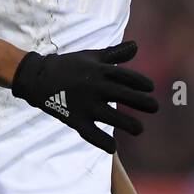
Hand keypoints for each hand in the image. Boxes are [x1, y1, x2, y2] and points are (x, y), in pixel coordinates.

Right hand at [10, 40, 158, 152]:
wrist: (38, 77)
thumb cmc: (69, 66)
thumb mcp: (91, 56)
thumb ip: (115, 54)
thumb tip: (136, 46)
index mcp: (99, 70)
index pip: (126, 76)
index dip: (141, 83)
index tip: (151, 88)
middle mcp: (94, 87)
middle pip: (123, 95)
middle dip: (142, 102)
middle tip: (155, 108)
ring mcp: (84, 104)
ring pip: (111, 116)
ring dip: (128, 124)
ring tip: (139, 129)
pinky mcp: (74, 118)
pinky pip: (90, 133)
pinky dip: (102, 141)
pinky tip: (113, 147)